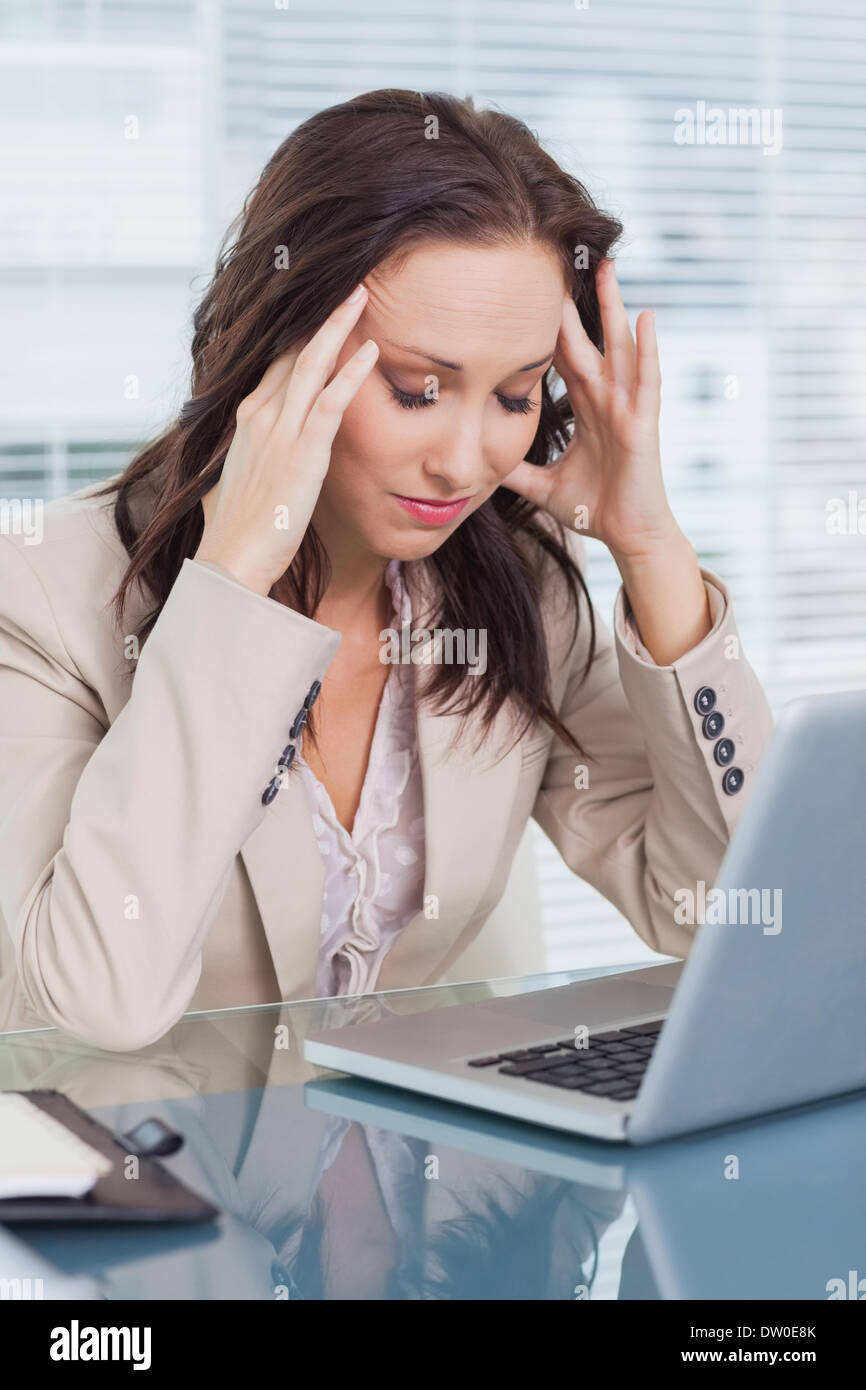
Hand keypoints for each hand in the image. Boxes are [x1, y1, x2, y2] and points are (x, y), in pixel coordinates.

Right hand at [195, 284, 377, 595]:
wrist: (230, 558)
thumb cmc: (232, 531)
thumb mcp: (227, 485)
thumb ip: (236, 467)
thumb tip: (231, 473)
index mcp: (245, 419)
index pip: (277, 365)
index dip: (301, 337)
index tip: (322, 314)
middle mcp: (259, 414)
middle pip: (293, 351)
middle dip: (320, 318)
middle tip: (347, 287)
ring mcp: (280, 430)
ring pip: (311, 363)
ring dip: (339, 326)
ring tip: (361, 295)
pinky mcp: (303, 451)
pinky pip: (332, 400)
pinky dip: (352, 372)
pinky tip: (372, 349)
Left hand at [502, 259, 680, 562]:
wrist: (627, 536)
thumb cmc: (594, 508)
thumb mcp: (541, 485)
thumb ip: (515, 471)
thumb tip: (478, 464)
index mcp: (584, 408)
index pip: (561, 358)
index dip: (546, 327)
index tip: (527, 293)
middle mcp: (605, 399)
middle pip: (586, 340)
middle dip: (575, 302)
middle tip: (562, 258)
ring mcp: (626, 407)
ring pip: (618, 347)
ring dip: (613, 307)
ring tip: (608, 268)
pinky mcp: (642, 423)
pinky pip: (646, 379)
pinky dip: (647, 349)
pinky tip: (646, 317)